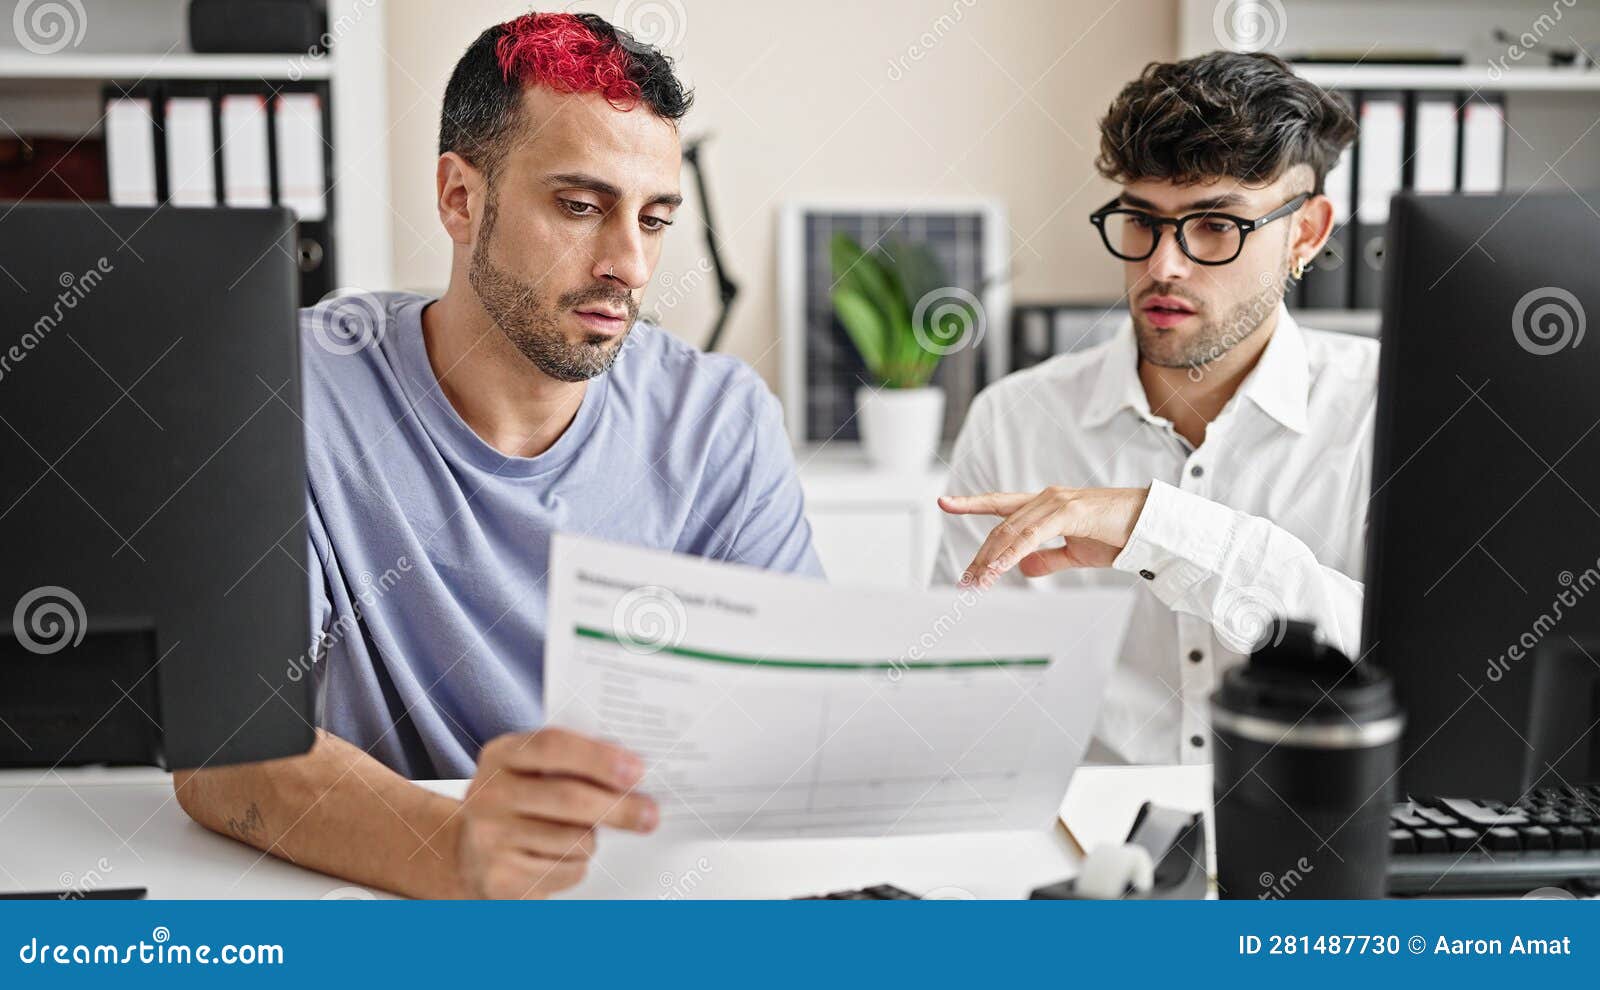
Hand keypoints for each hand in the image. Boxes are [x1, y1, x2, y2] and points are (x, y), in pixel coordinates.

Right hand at [451, 728, 656, 898]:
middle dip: (620, 807)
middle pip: (570, 798)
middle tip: (651, 814)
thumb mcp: (534, 771)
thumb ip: (573, 762)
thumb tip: (634, 771)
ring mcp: (490, 838)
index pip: (552, 746)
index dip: (598, 758)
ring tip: (581, 835)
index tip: (637, 770)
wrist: (472, 854)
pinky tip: (559, 857)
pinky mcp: (501, 878)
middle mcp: (489, 794)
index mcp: (501, 754)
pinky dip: (577, 865)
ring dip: (594, 840)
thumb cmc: (521, 804)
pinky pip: (567, 871)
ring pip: (575, 840)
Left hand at [938, 486, 1150, 586]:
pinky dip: (1012, 553)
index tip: (944, 502)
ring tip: (977, 583)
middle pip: (1001, 527)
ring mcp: (1057, 502)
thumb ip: (1048, 559)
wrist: (1152, 527)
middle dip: (980, 556)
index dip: (971, 503)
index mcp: (1046, 506)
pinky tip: (999, 569)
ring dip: (991, 560)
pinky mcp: (1070, 512)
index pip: (1001, 504)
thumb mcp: (1077, 553)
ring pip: (1011, 531)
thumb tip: (1022, 568)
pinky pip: (1032, 535)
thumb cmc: (1120, 535)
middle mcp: (1047, 498)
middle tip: (966, 582)